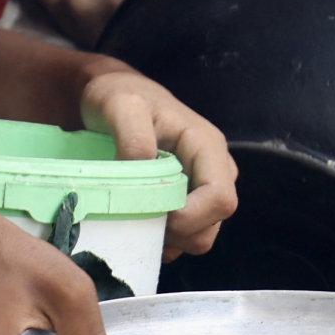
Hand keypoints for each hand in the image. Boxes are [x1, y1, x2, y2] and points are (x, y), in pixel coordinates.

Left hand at [79, 64, 238, 257]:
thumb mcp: (120, 105)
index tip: (153, 214)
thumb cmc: (120, 95)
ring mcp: (202, 186)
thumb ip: (133, 137)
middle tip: (139, 219)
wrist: (114, 95)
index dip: (190, 217)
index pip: (220, 198)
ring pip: (201, 234)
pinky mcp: (187, 199)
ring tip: (136, 218)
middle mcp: (214, 169)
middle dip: (179, 232)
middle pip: (213, 222)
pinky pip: (184, 235)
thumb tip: (143, 176)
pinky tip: (138, 221)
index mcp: (207, 146)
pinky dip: (162, 239)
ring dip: (170, 239)